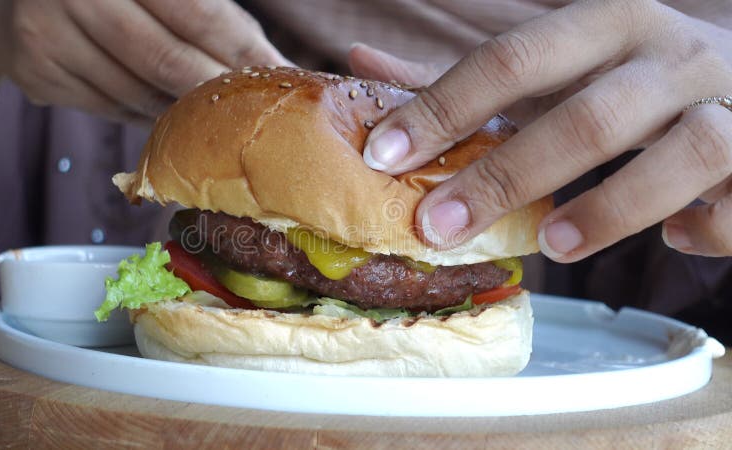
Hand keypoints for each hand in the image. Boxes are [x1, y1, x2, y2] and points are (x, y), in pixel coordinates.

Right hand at [0, 0, 287, 122]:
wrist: (15, 2)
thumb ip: (210, 16)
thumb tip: (275, 64)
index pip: (198, 12)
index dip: (243, 49)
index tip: (280, 75)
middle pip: (167, 60)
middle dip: (216, 91)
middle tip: (252, 111)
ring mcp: (48, 33)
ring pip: (138, 93)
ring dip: (182, 112)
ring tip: (213, 116)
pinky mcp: (36, 73)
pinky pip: (110, 109)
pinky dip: (145, 116)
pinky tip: (164, 116)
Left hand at [358, 0, 731, 258]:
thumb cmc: (632, 80)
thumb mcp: (558, 66)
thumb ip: (469, 77)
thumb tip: (363, 62)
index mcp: (608, 23)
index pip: (514, 58)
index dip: (446, 107)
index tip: (383, 155)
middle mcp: (672, 55)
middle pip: (589, 117)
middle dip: (506, 178)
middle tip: (439, 230)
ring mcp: (731, 106)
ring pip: (683, 154)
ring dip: (612, 208)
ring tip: (554, 245)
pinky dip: (707, 228)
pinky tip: (677, 236)